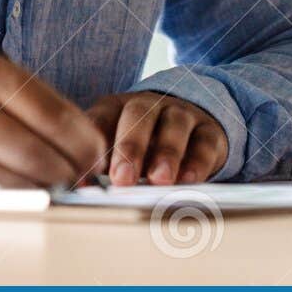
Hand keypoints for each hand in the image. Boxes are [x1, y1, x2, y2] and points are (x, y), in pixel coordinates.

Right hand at [0, 46, 108, 188]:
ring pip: (20, 178)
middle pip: (40, 150)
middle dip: (70, 169)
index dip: (85, 139)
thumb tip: (83, 137)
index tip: (98, 151)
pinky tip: (19, 184)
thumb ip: (26, 98)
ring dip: (45, 185)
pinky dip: (14, 193)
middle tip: (81, 174)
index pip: (53, 110)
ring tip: (53, 179)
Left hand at [86, 91, 228, 185]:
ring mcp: (182, 114)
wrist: (190, 123)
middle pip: (138, 114)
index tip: (88, 171)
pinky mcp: (210, 130)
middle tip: (122, 178)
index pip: (103, 117)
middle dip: (130, 146)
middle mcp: (150, 104)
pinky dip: (198, 161)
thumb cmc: (144, 141)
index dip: (94, 142)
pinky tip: (189, 180)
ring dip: (166, 153)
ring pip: (175, 125)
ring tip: (158, 179)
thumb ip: (101, 162)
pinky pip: (205, 142)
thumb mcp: (118, 143)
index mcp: (118, 106)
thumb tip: (82, 186)